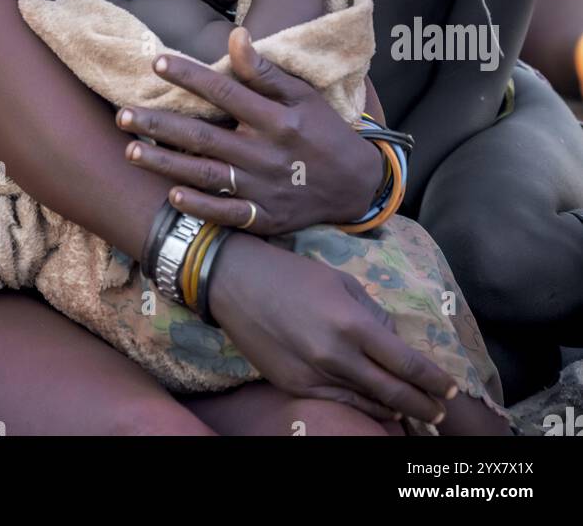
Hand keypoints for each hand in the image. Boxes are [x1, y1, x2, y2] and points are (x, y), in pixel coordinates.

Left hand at [117, 28, 382, 234]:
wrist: (356, 185)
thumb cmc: (323, 130)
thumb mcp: (303, 94)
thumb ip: (265, 70)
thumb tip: (235, 35)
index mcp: (275, 119)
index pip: (223, 92)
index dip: (189, 76)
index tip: (157, 62)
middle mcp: (264, 154)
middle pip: (203, 137)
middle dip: (160, 125)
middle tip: (123, 115)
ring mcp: (262, 188)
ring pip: (205, 176)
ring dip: (165, 164)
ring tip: (131, 151)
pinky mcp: (263, 217)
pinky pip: (225, 213)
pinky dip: (199, 206)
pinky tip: (171, 194)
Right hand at [207, 234, 455, 423]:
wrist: (237, 282)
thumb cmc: (292, 274)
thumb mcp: (341, 282)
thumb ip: (373, 314)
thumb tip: (395, 342)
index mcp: (352, 323)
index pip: (406, 362)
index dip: (433, 379)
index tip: (450, 388)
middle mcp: (336, 355)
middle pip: (393, 392)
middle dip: (423, 405)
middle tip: (441, 412)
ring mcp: (314, 376)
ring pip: (367, 404)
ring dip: (397, 411)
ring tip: (416, 413)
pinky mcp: (295, 387)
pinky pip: (339, 403)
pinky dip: (364, 408)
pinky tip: (378, 408)